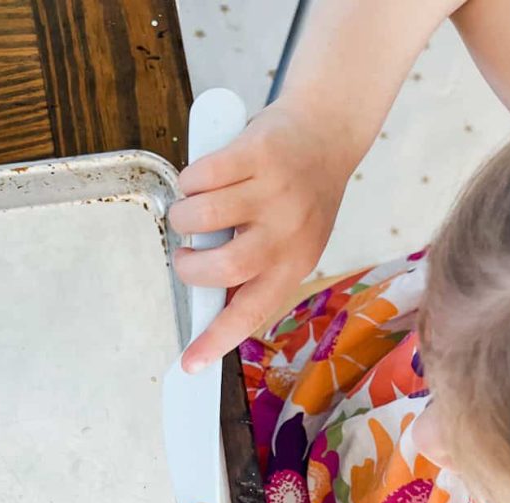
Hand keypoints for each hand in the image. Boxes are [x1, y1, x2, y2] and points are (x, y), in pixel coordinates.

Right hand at [168, 97, 351, 372]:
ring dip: (182, 217)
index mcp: (294, 263)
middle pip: (223, 268)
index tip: (190, 364)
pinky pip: (200, 176)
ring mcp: (274, 191)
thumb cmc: (297, 196)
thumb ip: (255, 271)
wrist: (327, 132)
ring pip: (201, 217)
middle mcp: (288, 232)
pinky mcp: (258, 153)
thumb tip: (208, 305)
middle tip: (184, 257)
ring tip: (191, 210)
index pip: (251, 312)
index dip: (217, 340)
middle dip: (188, 266)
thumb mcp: (289, 243)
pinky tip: (201, 179)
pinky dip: (188, 180)